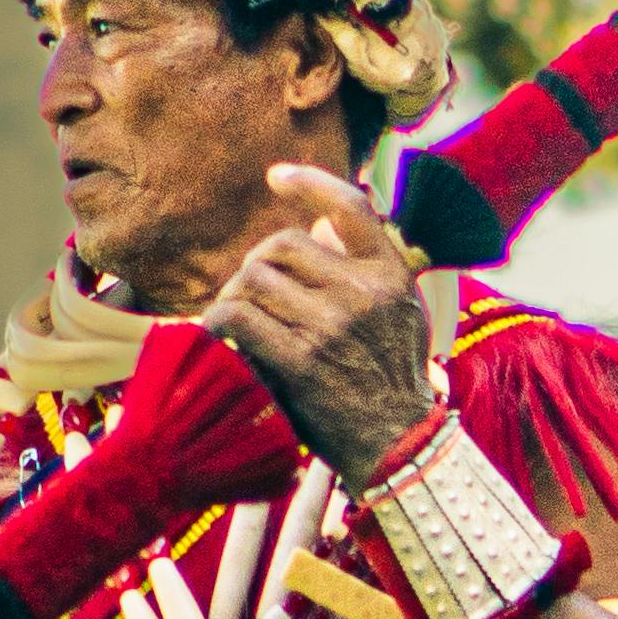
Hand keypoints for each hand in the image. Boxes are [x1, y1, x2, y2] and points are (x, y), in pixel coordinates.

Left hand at [207, 163, 431, 480]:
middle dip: (257, 265)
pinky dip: (218, 323)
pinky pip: (238, 319)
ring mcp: (331, 326)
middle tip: (253, 294)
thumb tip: (318, 222)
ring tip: (237, 320)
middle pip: (283, 245)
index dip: (309, 182)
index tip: (277, 176)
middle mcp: (363, 292)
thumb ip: (364, 267)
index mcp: (391, 273)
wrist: (397, 443)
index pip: (350, 206)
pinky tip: (218, 335)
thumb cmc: (391, 377)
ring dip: (235, 297)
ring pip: (253, 280)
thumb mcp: (399, 312)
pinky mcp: (300, 361)